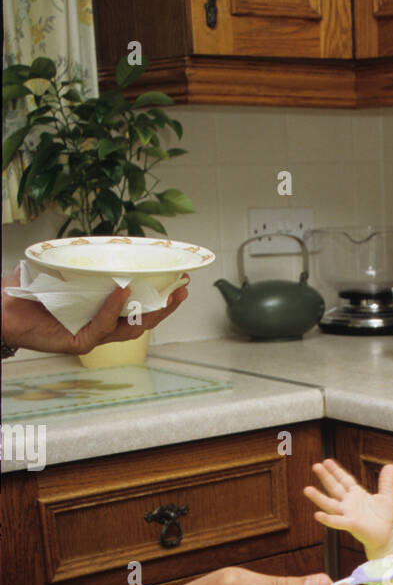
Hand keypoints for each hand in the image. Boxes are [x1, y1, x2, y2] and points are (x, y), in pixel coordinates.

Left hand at [1, 263, 188, 355]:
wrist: (1, 309)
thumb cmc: (28, 292)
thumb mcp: (63, 270)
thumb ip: (84, 262)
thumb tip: (102, 242)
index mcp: (101, 311)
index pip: (137, 306)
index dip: (159, 296)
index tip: (177, 278)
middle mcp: (101, 326)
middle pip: (143, 321)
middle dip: (166, 306)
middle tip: (183, 288)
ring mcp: (92, 336)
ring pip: (130, 328)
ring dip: (150, 312)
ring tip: (167, 294)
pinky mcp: (79, 342)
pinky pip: (103, 326)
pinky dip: (114, 308)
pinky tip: (123, 291)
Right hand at [303, 458, 392, 552]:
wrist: (385, 536)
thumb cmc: (383, 517)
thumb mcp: (387, 497)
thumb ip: (386, 482)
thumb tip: (391, 465)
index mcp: (356, 494)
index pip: (344, 480)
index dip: (336, 471)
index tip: (327, 461)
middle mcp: (348, 503)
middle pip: (334, 488)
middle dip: (326, 477)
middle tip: (315, 466)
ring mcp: (348, 513)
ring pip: (330, 504)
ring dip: (319, 497)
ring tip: (307, 489)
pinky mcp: (351, 524)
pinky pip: (337, 521)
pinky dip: (328, 519)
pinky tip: (317, 515)